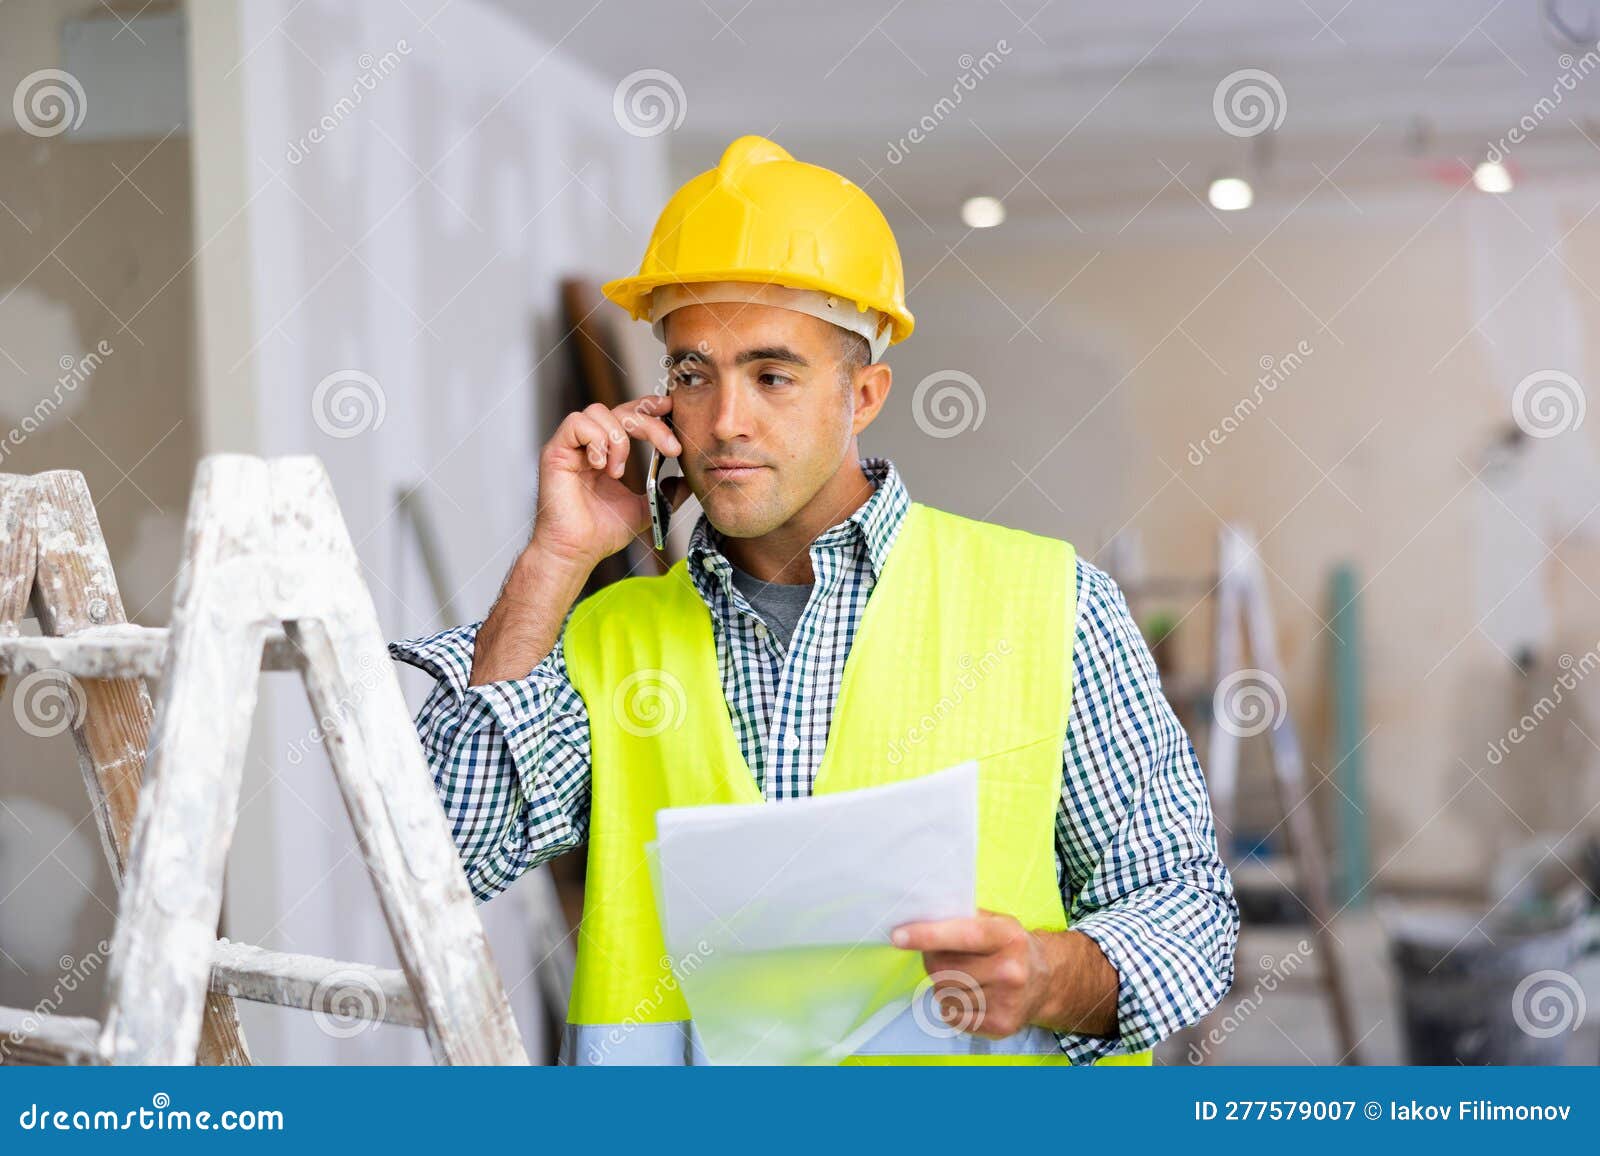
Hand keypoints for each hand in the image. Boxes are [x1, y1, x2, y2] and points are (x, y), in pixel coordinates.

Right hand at [532, 393, 686, 567]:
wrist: (575, 551)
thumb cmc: (600, 533)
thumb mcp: (644, 509)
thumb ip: (664, 493)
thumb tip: (687, 482)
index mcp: (606, 452)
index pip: (628, 414)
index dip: (649, 406)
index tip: (670, 408)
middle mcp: (587, 444)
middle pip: (621, 410)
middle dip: (650, 424)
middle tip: (670, 448)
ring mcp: (571, 446)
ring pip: (599, 412)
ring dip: (619, 439)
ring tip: (618, 472)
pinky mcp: (555, 451)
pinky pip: (576, 423)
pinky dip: (596, 441)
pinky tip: (600, 467)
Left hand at [890, 908, 1052, 1038]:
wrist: (1046, 982)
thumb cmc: (1011, 946)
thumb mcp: (997, 922)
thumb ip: (964, 918)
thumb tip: (921, 917)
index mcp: (1008, 936)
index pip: (963, 935)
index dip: (927, 935)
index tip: (898, 936)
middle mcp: (1010, 971)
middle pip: (944, 969)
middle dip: (932, 960)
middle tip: (940, 953)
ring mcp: (1006, 1002)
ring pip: (944, 993)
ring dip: (942, 984)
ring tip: (962, 975)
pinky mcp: (999, 1026)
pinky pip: (952, 1015)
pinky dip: (951, 1005)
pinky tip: (970, 994)